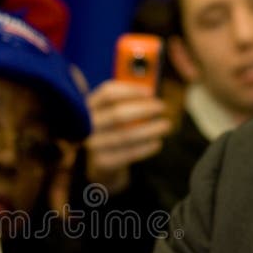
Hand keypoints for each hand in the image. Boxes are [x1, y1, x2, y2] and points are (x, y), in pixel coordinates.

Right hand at [84, 80, 171, 194]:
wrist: (101, 160)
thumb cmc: (112, 129)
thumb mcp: (110, 111)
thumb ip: (126, 100)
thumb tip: (151, 95)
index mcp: (89, 106)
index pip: (107, 93)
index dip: (131, 90)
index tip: (151, 92)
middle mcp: (87, 125)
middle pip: (118, 114)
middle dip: (144, 109)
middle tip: (162, 108)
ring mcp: (94, 145)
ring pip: (126, 135)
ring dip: (150, 130)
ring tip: (166, 126)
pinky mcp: (103, 161)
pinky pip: (129, 154)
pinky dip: (146, 148)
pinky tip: (157, 143)